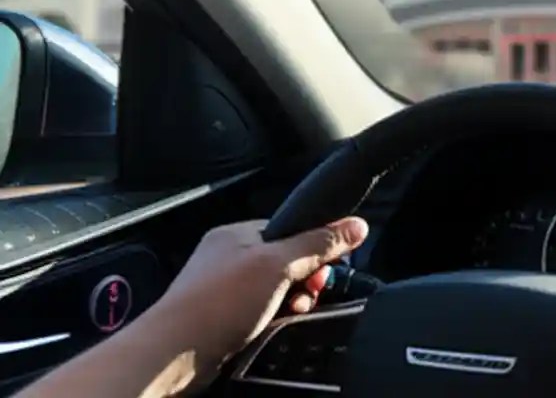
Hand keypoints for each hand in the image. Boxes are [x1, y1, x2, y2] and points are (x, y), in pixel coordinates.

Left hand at [147, 217, 368, 376]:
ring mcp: (223, 290)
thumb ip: (320, 243)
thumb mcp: (280, 264)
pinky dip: (272, 321)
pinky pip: (260, 314)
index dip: (315, 247)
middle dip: (305, 280)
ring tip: (289, 314)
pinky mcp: (221, 319)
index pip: (291, 230)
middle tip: (308, 294)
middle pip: (286, 262)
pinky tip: (272, 328)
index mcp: (238, 233)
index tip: (328, 268)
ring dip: (291, 303)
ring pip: (275, 291)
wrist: (174, 354)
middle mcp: (228, 258)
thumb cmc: (220, 302)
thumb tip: (357, 225)